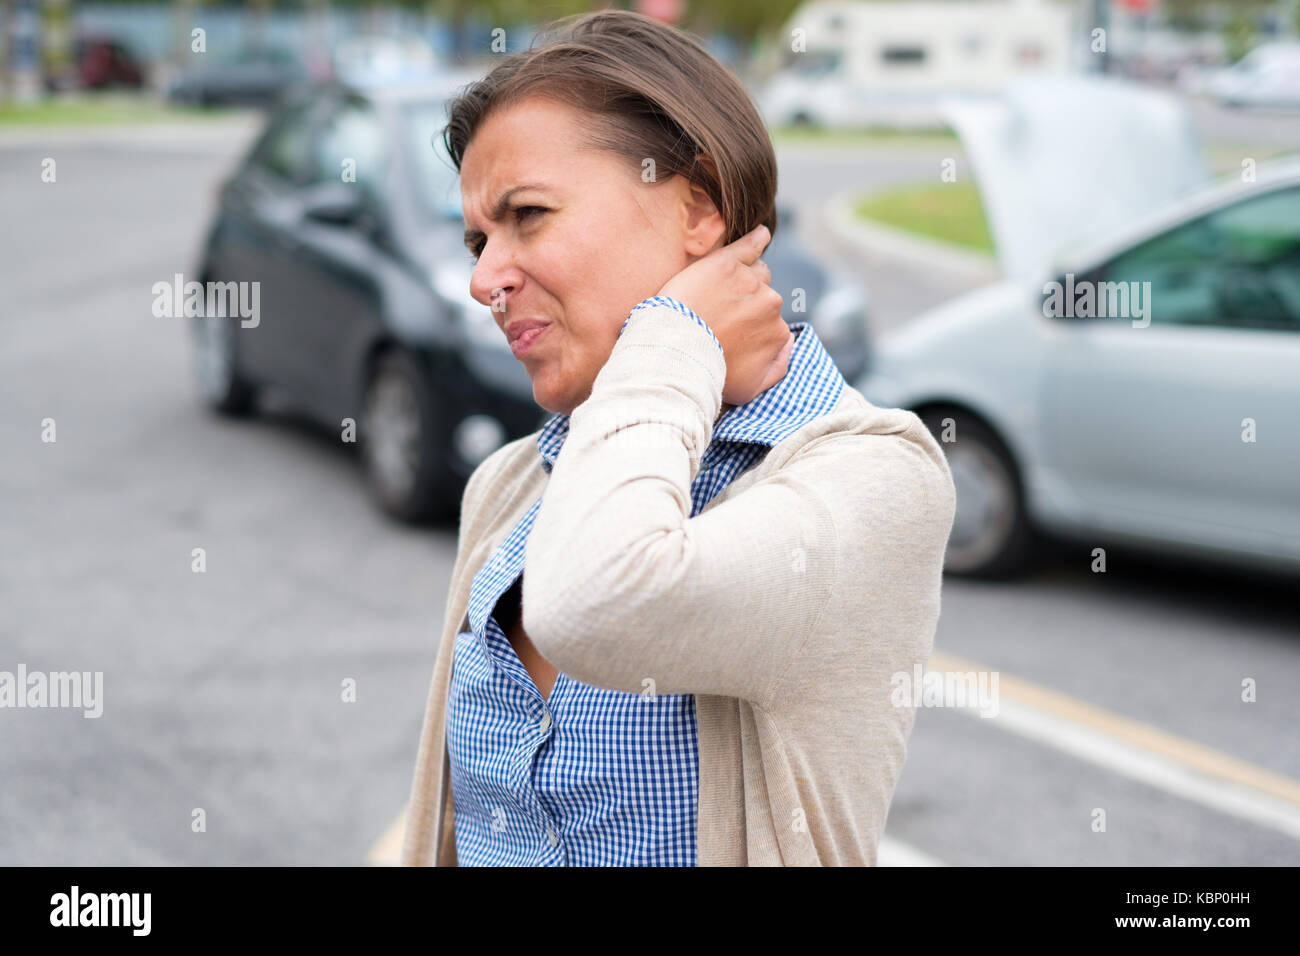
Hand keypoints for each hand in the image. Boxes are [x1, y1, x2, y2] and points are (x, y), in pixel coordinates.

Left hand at [656, 224, 793, 406]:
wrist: (677, 352)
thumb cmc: (710, 373)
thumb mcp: (750, 388)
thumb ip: (777, 368)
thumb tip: (789, 346)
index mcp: (778, 332)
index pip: (771, 323)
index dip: (750, 329)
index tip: (730, 334)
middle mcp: (771, 303)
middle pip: (763, 296)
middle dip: (745, 305)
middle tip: (717, 317)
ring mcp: (749, 281)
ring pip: (755, 273)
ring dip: (744, 279)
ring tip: (721, 291)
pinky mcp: (727, 263)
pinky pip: (750, 244)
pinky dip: (756, 239)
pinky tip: (760, 235)